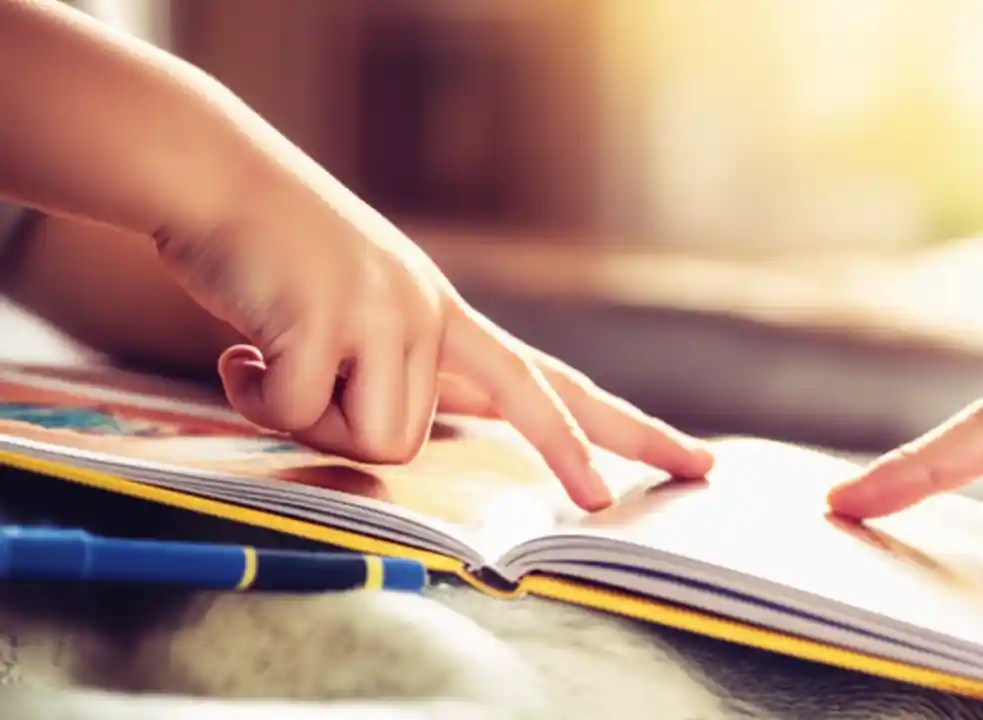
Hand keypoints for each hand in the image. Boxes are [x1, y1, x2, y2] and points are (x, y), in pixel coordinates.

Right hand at [155, 158, 712, 511]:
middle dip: (568, 454)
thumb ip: (396, 374)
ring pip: (385, 440)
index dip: (614, 426)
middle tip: (605, 505)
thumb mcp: (359, 318)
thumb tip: (407, 442)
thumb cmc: (278, 260)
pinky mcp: (332, 315)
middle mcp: (435, 314)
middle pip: (521, 404)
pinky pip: (302, 412)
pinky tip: (243, 345)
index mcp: (446, 319)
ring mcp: (391, 312)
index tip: (687, 459)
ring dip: (316, 419)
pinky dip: (258, 396)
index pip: (549, 380)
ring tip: (276, 359)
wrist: (214, 176)